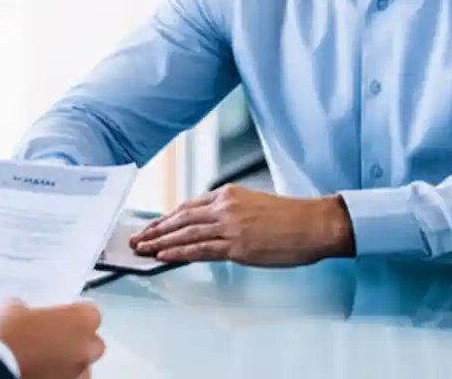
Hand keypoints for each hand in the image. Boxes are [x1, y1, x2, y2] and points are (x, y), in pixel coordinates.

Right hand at [0, 299, 104, 378]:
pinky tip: (44, 375)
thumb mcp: (13, 309)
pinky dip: (61, 377)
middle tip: (57, 341)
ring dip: (72, 364)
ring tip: (49, 363)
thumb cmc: (6, 335)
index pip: (92, 313)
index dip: (75, 315)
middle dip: (80, 342)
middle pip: (94, 343)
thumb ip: (29, 310)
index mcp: (80, 321)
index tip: (61, 317)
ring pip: (84, 367)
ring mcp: (78, 374)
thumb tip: (24, 313)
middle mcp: (85, 348)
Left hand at [128, 185, 355, 265]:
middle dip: (155, 230)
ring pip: (185, 234)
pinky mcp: (237, 246)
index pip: (188, 206)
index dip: (167, 218)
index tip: (153, 226)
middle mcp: (225, 207)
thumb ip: (231, 212)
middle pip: (180, 218)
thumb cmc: (291, 217)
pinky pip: (200, 249)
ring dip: (160, 242)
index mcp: (228, 195)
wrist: (314, 224)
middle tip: (137, 239)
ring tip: (142, 249)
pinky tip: (164, 256)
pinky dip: (179, 252)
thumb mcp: (255, 204)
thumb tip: (212, 226)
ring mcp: (230, 226)